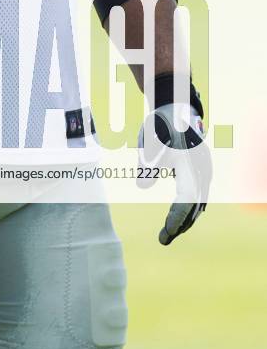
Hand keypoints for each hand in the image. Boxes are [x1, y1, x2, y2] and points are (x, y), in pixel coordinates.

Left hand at [138, 102, 211, 244]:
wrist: (176, 108)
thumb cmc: (160, 124)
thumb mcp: (149, 141)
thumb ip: (147, 164)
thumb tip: (143, 187)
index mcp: (190, 164)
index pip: (186, 199)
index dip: (177, 217)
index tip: (167, 230)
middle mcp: (202, 170)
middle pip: (194, 205)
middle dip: (180, 224)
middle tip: (163, 240)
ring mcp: (205, 170)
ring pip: (198, 202)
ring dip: (185, 218)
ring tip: (169, 234)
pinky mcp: (202, 170)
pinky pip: (199, 194)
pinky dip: (190, 208)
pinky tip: (181, 219)